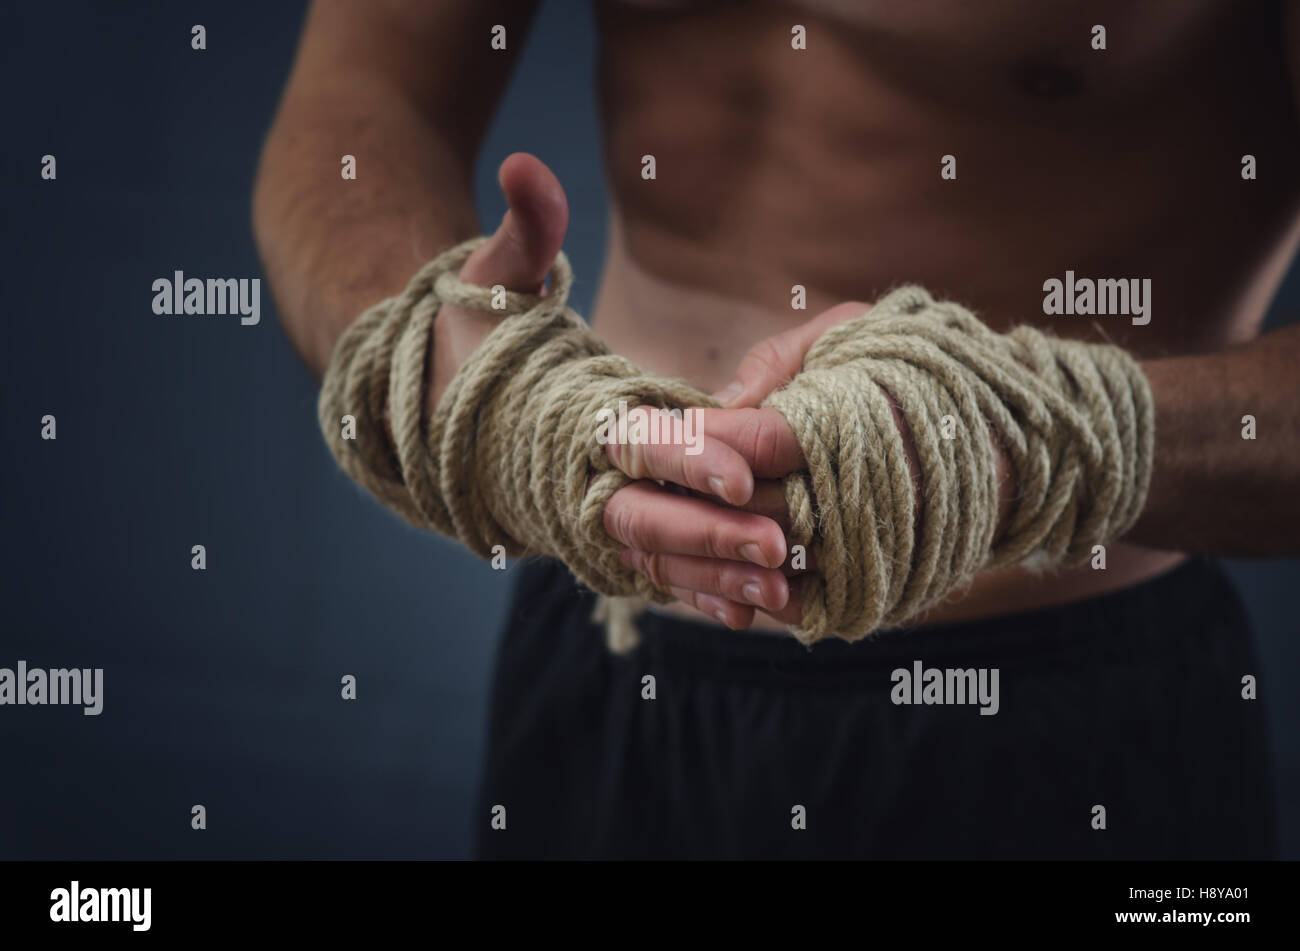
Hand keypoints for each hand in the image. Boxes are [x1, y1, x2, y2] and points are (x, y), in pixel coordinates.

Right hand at [421, 153, 791, 627]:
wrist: (434, 414)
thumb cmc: (468, 342)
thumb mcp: (487, 282)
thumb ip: (521, 234)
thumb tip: (524, 165)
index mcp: (555, 423)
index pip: (622, 440)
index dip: (679, 453)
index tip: (740, 466)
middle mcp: (570, 483)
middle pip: (646, 516)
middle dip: (711, 533)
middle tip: (781, 548)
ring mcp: (586, 518)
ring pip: (658, 559)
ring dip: (719, 576)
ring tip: (788, 593)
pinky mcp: (604, 534)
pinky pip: (658, 572)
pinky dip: (701, 590)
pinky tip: (756, 609)